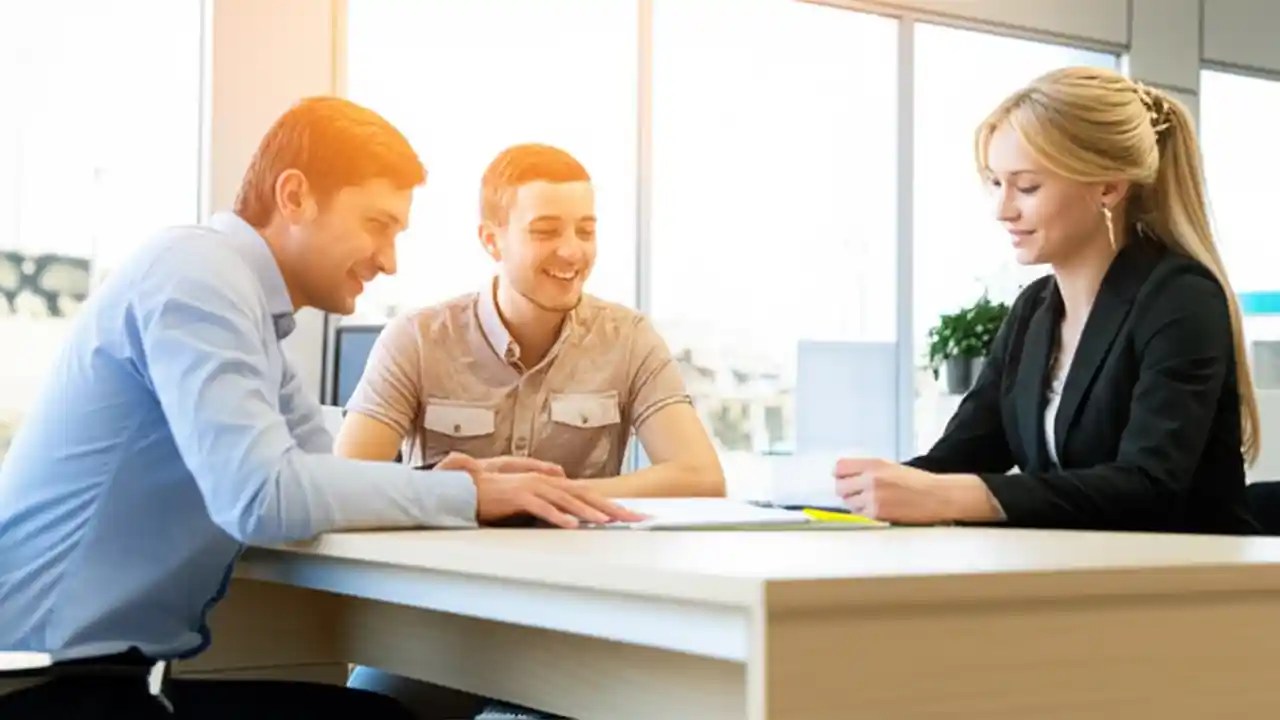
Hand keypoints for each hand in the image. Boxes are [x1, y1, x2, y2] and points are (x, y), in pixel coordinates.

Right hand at [439, 452, 644, 527]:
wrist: (466, 485)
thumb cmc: (494, 488)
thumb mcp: (523, 482)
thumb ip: (543, 476)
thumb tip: (562, 475)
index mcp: (550, 480)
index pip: (587, 493)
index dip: (611, 503)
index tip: (631, 514)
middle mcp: (546, 480)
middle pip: (585, 495)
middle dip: (612, 507)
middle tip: (635, 518)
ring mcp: (533, 487)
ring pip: (567, 501)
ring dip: (589, 512)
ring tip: (609, 522)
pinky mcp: (518, 497)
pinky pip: (542, 508)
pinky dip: (559, 517)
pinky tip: (573, 525)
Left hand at [833, 458, 986, 524]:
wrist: (938, 496)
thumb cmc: (918, 482)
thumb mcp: (891, 467)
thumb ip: (868, 470)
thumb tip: (846, 476)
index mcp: (874, 464)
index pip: (840, 467)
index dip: (839, 474)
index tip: (841, 477)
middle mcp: (871, 479)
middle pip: (840, 487)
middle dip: (846, 490)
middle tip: (856, 492)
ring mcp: (873, 497)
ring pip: (849, 503)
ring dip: (856, 503)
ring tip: (873, 501)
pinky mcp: (877, 513)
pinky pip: (860, 514)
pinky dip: (865, 513)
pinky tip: (879, 508)